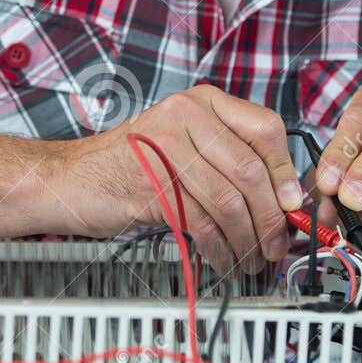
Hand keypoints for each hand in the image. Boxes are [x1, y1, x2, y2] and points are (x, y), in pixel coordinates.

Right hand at [52, 85, 301, 272]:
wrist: (70, 179)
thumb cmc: (130, 165)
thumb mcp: (183, 144)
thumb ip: (228, 158)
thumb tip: (280, 196)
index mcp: (202, 102)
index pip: (265, 128)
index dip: (285, 170)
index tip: (291, 202)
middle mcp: (186, 116)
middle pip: (250, 171)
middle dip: (271, 218)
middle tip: (276, 244)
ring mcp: (167, 149)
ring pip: (229, 202)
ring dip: (248, 241)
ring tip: (252, 259)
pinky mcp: (153, 187)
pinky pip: (203, 224)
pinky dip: (220, 250)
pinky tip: (223, 260)